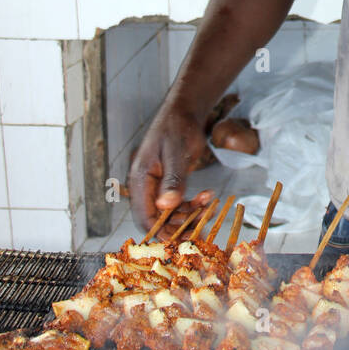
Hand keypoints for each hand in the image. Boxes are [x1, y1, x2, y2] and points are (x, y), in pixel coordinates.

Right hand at [128, 103, 210, 233]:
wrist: (183, 112)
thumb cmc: (177, 127)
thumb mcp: (176, 153)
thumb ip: (172, 179)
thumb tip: (166, 205)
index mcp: (139, 180)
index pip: (144, 218)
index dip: (162, 232)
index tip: (185, 237)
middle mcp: (143, 187)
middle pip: (157, 219)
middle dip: (181, 223)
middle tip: (204, 220)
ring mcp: (154, 187)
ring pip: (169, 213)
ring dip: (189, 213)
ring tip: (209, 202)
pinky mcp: (166, 185)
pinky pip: (176, 204)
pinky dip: (192, 204)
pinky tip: (207, 197)